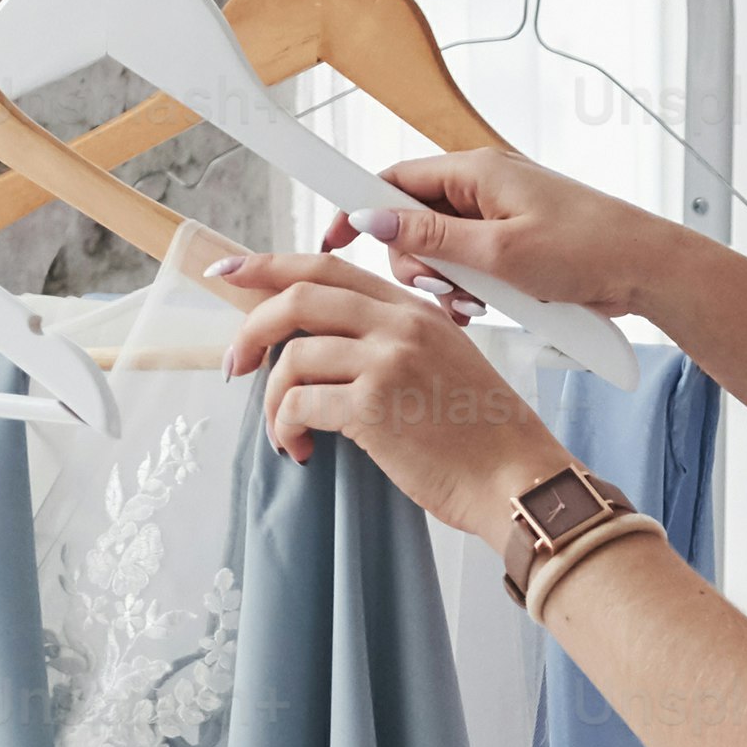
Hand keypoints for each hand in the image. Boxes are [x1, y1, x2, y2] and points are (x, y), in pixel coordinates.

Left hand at [211, 240, 572, 520]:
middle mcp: (400, 324)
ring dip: (272, 400)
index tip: (229, 274)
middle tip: (235, 364)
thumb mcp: (444, 365)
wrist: (517, 479)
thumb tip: (317, 349)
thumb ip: (390, 343)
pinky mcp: (374, 406)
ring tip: (285, 432)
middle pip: (299, 297)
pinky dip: (287, 428)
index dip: (269, 266)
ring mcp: (388, 361)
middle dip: (252, 330)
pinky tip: (302, 449)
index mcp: (414, 309)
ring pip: (294, 357)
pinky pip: (301, 403)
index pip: (328, 267)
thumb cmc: (483, 437)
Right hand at [329, 148, 680, 324]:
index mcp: (475, 171)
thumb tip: (374, 219)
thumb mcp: (500, 251)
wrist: (648, 269)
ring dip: (442, 281)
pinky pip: (469, 262)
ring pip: (439, 247)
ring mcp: (499, 214)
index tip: (334, 240)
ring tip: (471, 305)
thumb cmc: (588, 250)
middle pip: (412, 220)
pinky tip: (483, 309)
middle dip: (414, 261)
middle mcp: (483, 186)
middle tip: (440, 291)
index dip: (358, 208)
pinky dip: (467, 287)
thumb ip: (432, 236)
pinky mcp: (515, 242)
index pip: (393, 179)